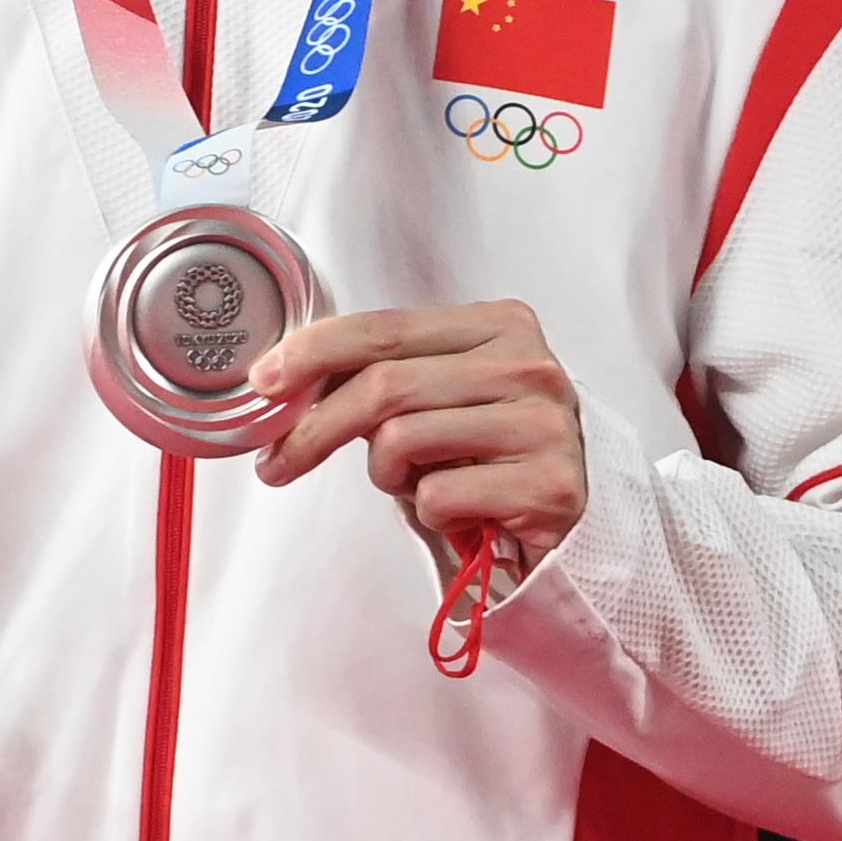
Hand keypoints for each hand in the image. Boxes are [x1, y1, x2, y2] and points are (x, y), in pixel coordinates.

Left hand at [248, 297, 588, 559]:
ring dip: (388, 476)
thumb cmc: (493, 452)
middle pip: (385, 387)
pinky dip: (431, 513)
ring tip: (416, 483)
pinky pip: (438, 498)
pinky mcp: (548, 485)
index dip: (314, 351)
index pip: (386, 328)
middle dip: (315, 429)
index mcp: (501, 325)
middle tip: (279, 463)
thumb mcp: (443, 397)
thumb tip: (288, 381)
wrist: (575, 515)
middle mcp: (529, 365)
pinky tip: (461, 510)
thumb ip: (387, 376)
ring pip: (403, 442)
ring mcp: (544, 424)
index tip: (265, 380)